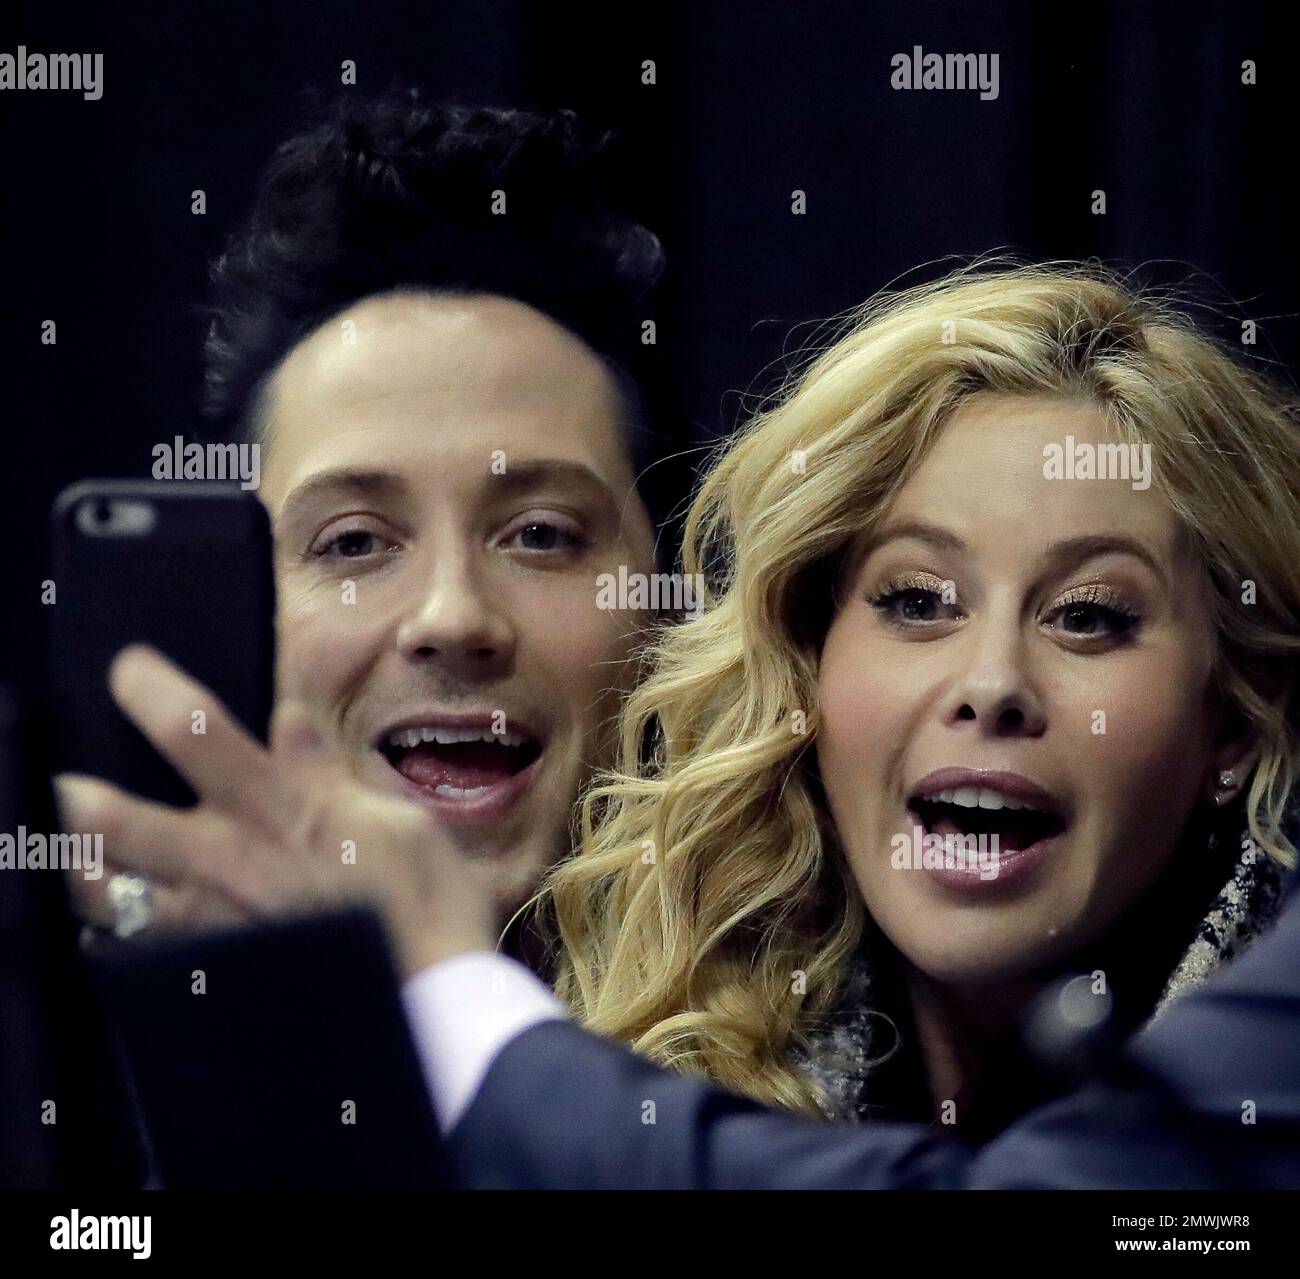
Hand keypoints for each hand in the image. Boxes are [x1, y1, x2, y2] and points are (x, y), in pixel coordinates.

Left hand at [55, 645, 496, 977]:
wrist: (430, 1002)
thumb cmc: (425, 906)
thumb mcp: (395, 820)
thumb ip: (328, 772)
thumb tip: (287, 720)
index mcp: (278, 808)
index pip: (193, 730)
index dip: (150, 688)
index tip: (129, 668)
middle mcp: (227, 862)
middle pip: (112, 823)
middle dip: (73, 798)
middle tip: (62, 785)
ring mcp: (211, 924)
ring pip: (104, 898)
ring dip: (78, 873)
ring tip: (71, 857)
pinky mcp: (214, 975)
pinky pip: (135, 956)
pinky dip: (117, 936)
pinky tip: (115, 928)